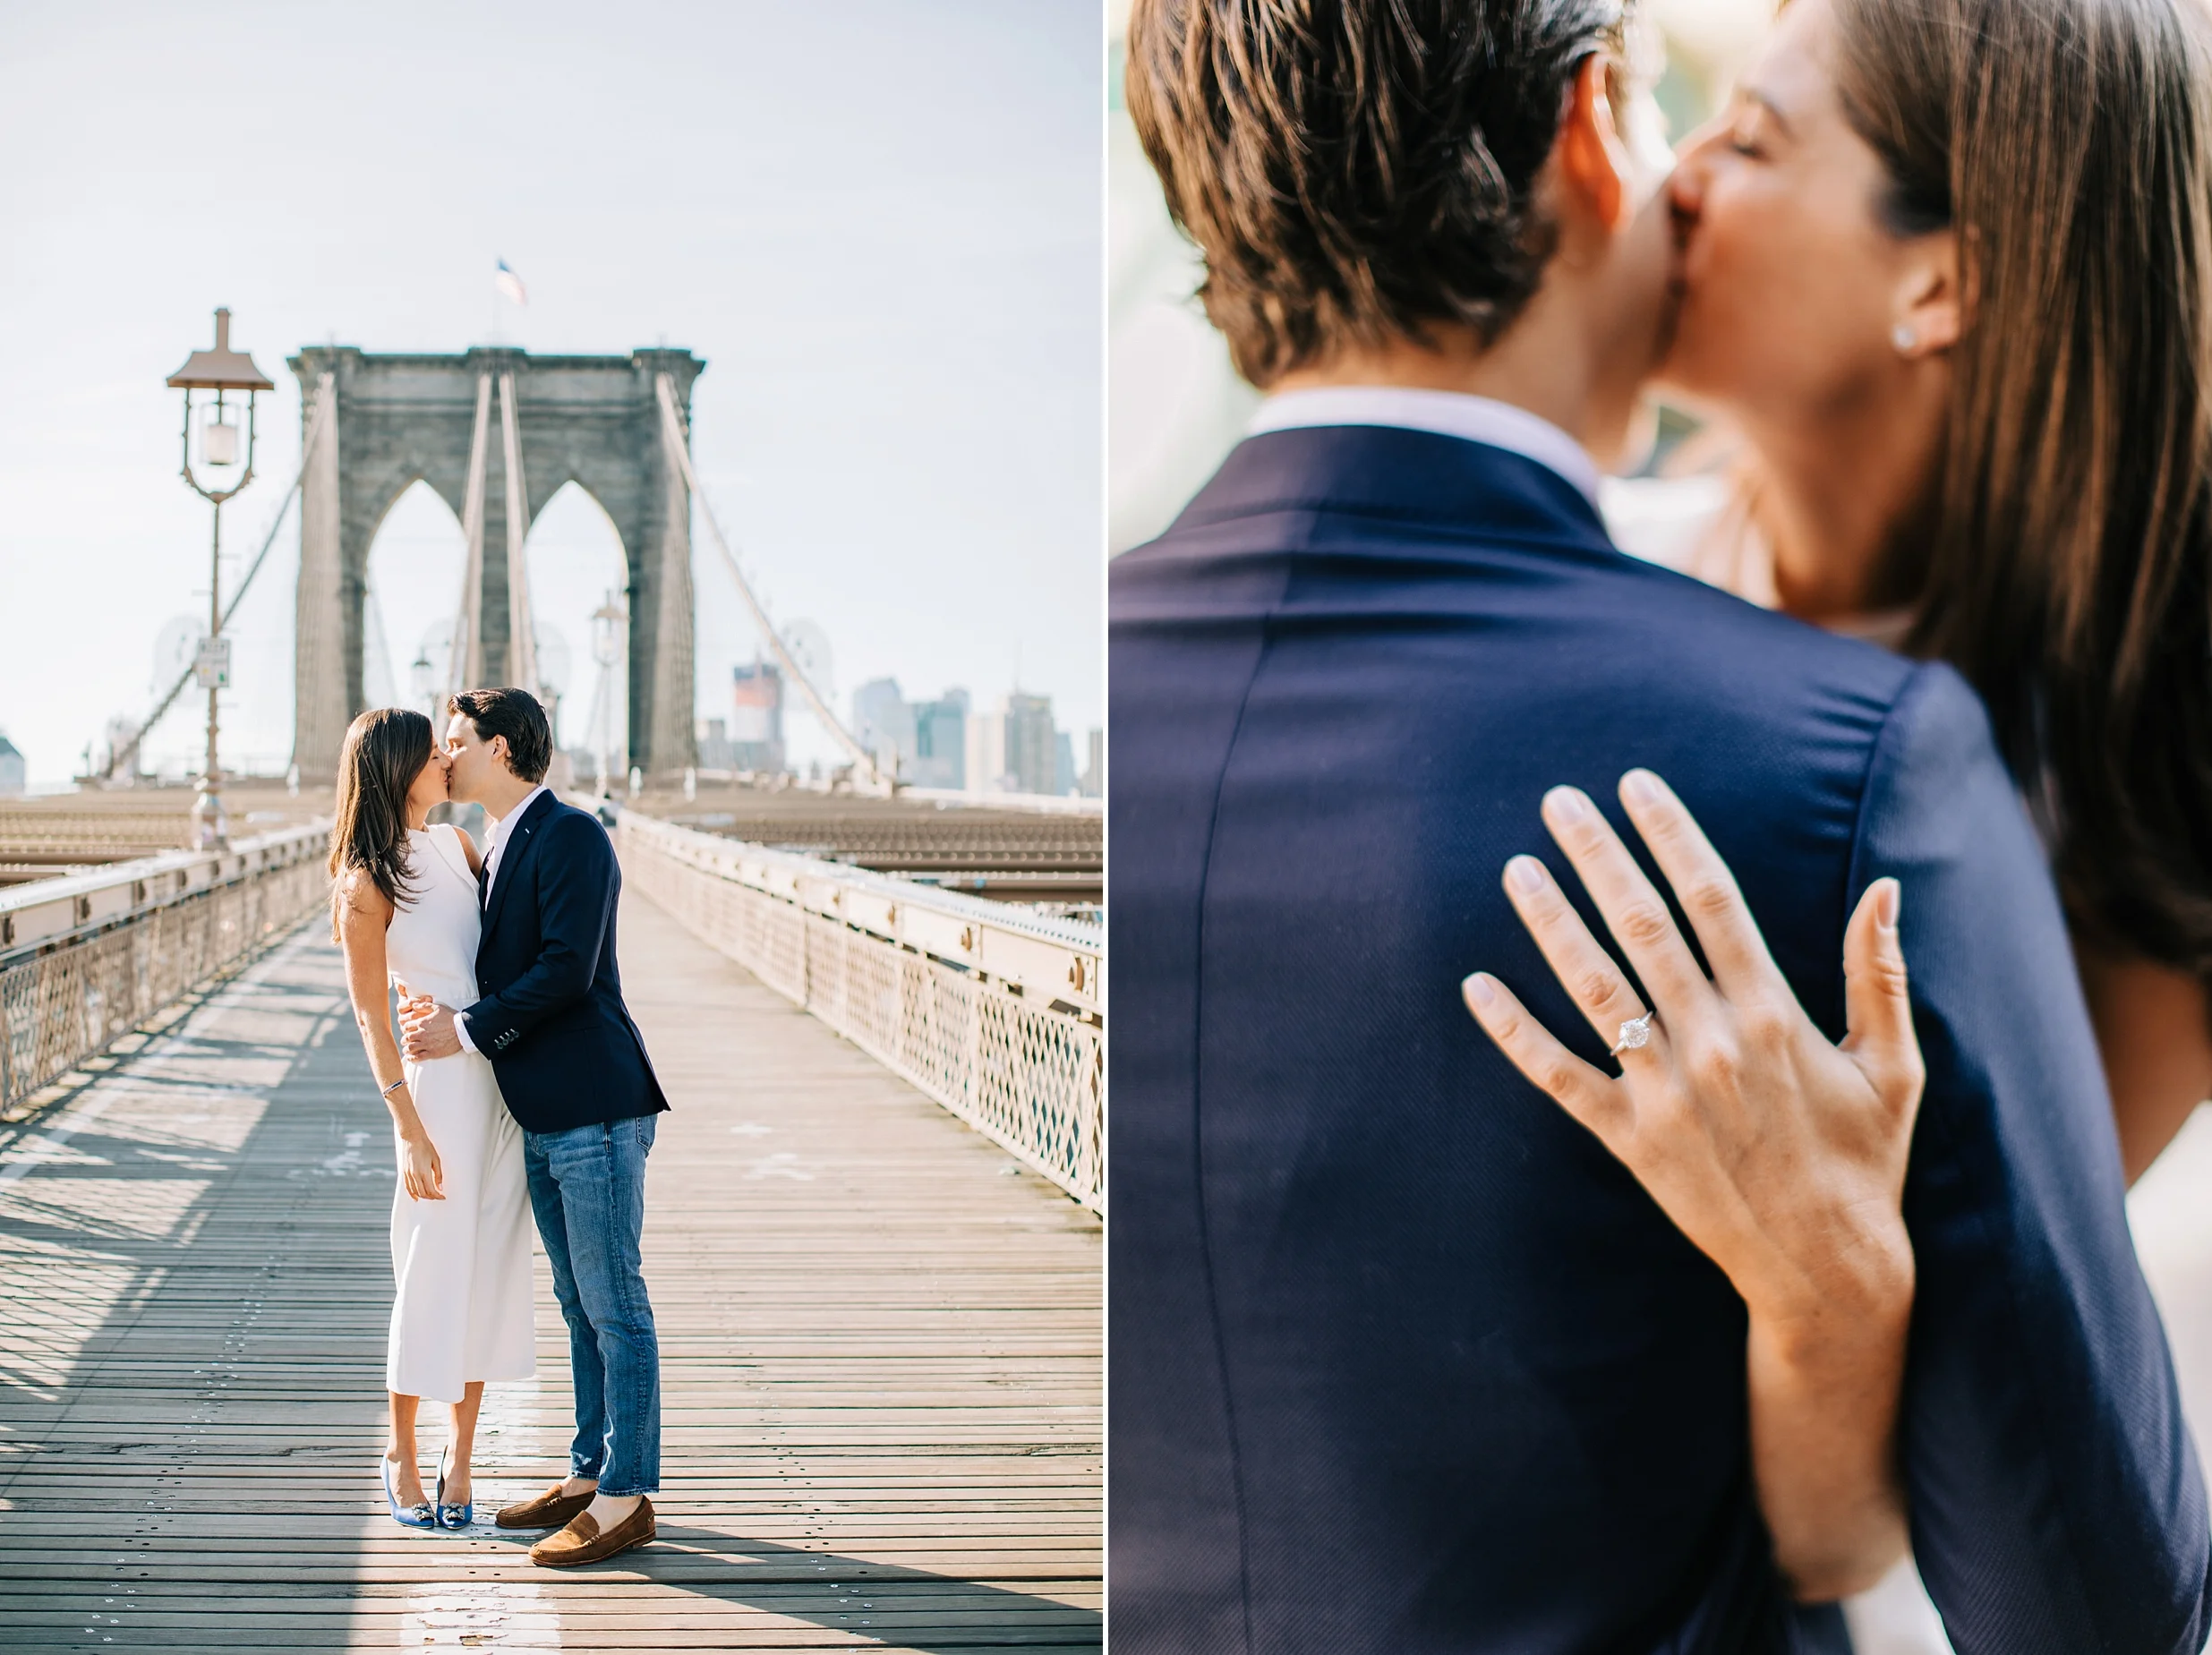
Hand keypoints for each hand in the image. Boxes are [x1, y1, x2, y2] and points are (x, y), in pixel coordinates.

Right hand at [399, 1131, 444, 1200]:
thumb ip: (438, 1175)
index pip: (431, 1190)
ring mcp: (408, 1174)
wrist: (412, 1138)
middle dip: (431, 1197)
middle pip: (423, 1193)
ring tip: (430, 1196)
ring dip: (423, 1196)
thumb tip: (440, 1187)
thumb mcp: (436, 1160)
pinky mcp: (403, 1172)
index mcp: (424, 1172)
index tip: (442, 1197)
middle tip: (438, 1196)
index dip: (437, 1196)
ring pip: (415, 1191)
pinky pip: (407, 1187)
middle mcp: (415, 1175)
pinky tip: (416, 1197)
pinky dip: (412, 1194)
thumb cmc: (425, 1147)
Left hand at [401, 1000, 461, 1060]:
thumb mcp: (438, 1008)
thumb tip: (414, 1005)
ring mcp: (426, 1044)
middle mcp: (422, 1034)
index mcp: (422, 1023)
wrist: (462, 1030)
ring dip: (407, 1049)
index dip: (405, 1029)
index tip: (407, 1031)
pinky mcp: (432, 1052)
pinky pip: (418, 1057)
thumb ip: (424, 1006)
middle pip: (406, 1038)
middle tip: (406, 1041)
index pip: (406, 1026)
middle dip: (405, 1040)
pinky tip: (411, 1057)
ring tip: (407, 1050)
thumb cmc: (451, 1018)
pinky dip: (412, 1058)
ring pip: (410, 1048)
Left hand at [1462, 770, 1921, 1329]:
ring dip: (1550, 922)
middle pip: (1642, 925)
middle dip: (1597, 856)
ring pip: (1593, 987)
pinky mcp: (1629, 1139)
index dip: (1671, 833)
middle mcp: (1713, 1043)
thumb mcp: (1894, 1065)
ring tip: (1516, 867)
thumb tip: (1884, 885)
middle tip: (1558, 800)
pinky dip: (1514, 1031)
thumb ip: (1879, 972)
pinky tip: (1476, 985)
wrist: (1826, 1267)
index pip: (1712, 897)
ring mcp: (1664, 1093)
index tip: (1636, 784)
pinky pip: (1559, 1076)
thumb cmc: (1863, 1158)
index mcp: (1775, 1014)